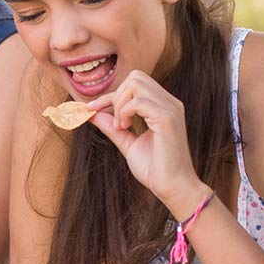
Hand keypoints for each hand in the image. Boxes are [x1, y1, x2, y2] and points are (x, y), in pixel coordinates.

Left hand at [87, 71, 207, 218]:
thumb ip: (112, 127)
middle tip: (114, 122)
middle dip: (116, 96)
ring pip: (136, 84)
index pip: (135, 84)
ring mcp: (171, 109)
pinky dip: (124, 112)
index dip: (110, 95)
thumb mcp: (128, 143)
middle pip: (136, 77)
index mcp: (164, 106)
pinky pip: (138, 101)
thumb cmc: (155, 168)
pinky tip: (125, 128)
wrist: (173, 187)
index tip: (90, 109)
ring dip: (120, 104)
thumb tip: (92, 113)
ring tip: (121, 126)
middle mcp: (170, 103)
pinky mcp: (167, 119)